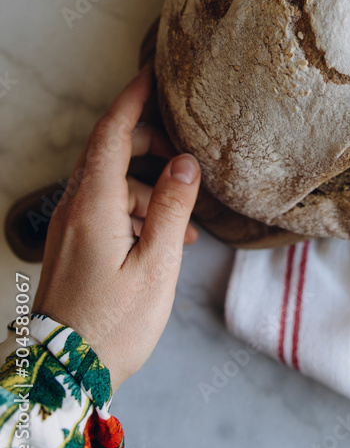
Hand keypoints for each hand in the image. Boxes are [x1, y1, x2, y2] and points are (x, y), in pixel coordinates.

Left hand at [33, 65, 201, 391]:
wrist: (66, 372)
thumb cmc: (113, 324)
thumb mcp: (156, 264)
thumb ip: (171, 207)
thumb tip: (186, 162)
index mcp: (94, 205)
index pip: (111, 133)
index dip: (132, 99)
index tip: (152, 75)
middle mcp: (75, 207)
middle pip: (108, 150)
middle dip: (147, 142)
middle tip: (183, 150)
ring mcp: (69, 225)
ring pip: (109, 181)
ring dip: (147, 186)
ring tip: (183, 221)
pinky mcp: (72, 243)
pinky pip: (104, 207)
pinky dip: (134, 209)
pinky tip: (162, 238)